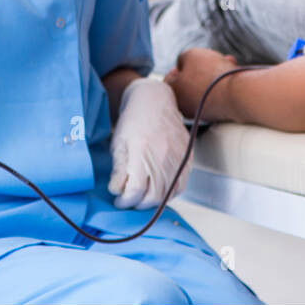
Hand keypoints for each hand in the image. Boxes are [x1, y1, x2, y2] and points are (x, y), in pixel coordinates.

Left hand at [108, 77, 191, 209]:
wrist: (155, 100)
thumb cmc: (133, 120)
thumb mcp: (119, 143)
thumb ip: (118, 169)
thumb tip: (117, 191)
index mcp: (142, 150)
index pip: (135, 189)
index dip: (125, 201)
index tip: (119, 201)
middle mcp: (163, 155)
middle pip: (154, 196)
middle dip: (138, 204)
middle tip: (129, 201)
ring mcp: (178, 157)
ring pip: (169, 194)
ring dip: (154, 201)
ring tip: (142, 197)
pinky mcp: (187, 157)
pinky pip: (181, 185)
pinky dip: (170, 193)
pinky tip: (159, 190)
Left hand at [163, 47, 245, 121]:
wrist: (236, 93)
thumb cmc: (210, 72)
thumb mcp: (191, 55)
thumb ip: (183, 58)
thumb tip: (182, 65)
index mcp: (173, 92)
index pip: (169, 79)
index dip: (178, 67)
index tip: (188, 61)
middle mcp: (184, 106)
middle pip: (190, 82)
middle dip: (202, 67)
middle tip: (212, 58)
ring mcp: (201, 111)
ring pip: (206, 87)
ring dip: (216, 73)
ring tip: (228, 60)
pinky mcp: (217, 114)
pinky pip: (217, 95)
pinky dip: (224, 83)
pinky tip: (234, 71)